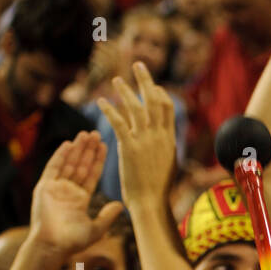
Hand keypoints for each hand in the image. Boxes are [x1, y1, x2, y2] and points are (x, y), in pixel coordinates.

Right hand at [27, 132, 123, 261]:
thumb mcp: (96, 229)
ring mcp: (55, 188)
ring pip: (69, 163)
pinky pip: (53, 168)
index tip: (105, 146)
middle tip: (97, 133)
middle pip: (80, 165)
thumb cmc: (73, 242)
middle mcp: (68, 191)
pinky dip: (61, 156)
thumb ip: (108, 216)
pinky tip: (69, 144)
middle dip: (88, 150)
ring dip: (77, 149)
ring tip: (86, 134)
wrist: (53, 246)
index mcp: (80, 199)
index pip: (91, 175)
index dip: (98, 161)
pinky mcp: (44, 187)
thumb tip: (121, 205)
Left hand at [98, 61, 178, 209]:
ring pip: (135, 107)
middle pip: (154, 100)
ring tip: (115, 80)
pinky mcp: (129, 148)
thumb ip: (165, 149)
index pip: (168, 107)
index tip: (151, 85)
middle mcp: (159, 136)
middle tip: (138, 65)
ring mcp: (145, 141)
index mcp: (169, 139)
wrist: (152, 204)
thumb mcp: (168, 165)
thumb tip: (164, 142)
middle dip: (145, 80)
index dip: (160, 93)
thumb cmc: (158, 190)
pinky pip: (118, 122)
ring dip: (125, 91)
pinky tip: (101, 101)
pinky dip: (109, 110)